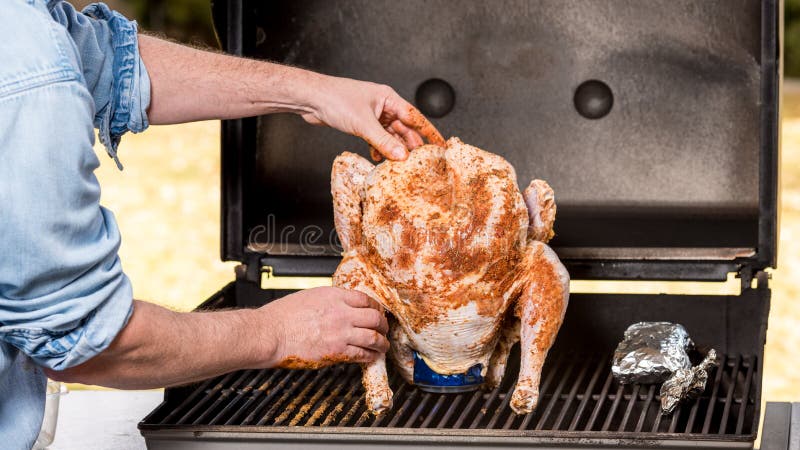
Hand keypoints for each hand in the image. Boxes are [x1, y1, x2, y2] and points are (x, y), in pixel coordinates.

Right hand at [259, 287, 389, 368]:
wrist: (272, 333)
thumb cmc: (282, 316)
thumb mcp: (309, 296)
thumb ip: (328, 300)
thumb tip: (338, 304)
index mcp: (334, 296)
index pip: (366, 299)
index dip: (375, 307)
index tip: (377, 312)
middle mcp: (341, 313)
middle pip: (375, 317)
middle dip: (383, 324)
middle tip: (384, 329)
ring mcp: (341, 332)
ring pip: (373, 337)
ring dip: (382, 343)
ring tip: (383, 346)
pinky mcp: (337, 351)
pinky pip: (362, 354)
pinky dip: (370, 356)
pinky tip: (372, 357)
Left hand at [302, 75, 444, 160]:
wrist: (311, 99)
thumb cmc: (336, 100)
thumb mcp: (363, 124)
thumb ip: (383, 141)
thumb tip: (401, 156)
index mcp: (389, 98)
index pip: (415, 117)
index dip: (429, 132)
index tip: (441, 144)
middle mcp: (383, 106)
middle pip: (404, 128)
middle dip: (411, 145)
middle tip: (421, 162)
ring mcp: (372, 115)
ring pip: (389, 135)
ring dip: (394, 149)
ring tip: (400, 164)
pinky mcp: (361, 124)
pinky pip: (376, 139)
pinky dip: (378, 149)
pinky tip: (378, 159)